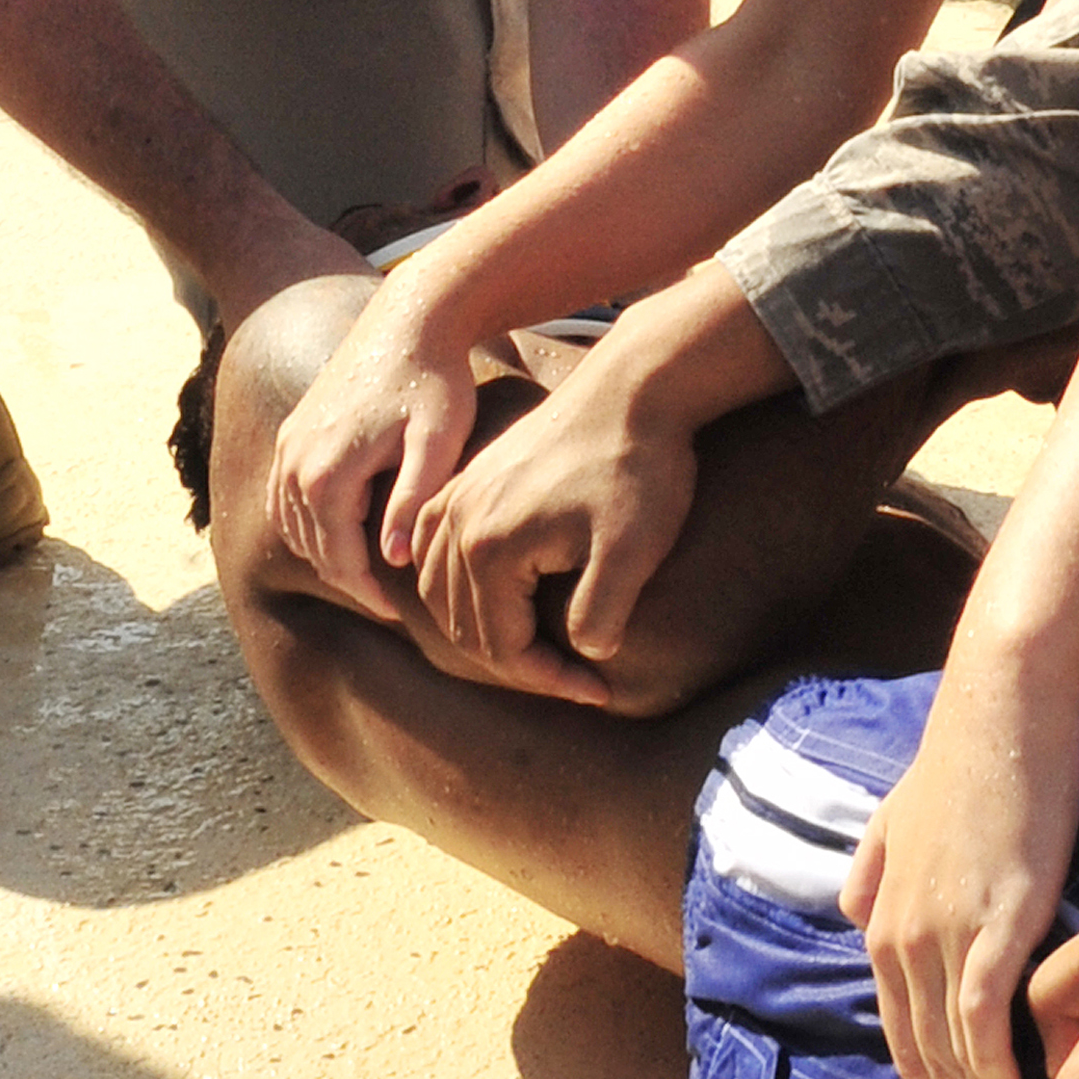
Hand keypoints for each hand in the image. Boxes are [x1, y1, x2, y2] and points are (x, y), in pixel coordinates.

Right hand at [268, 285, 479, 611]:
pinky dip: (305, 522)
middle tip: (386, 602)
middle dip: (346, 577)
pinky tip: (340, 531)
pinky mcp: (292, 429)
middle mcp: (294, 460)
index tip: (398, 613)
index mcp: (327, 472)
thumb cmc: (435, 381)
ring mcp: (288, 443)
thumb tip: (391, 558)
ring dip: (324, 551)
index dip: (366, 593)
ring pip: (291, 523)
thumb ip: (411, 502)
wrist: (412, 318)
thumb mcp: (437, 444)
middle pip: (311, 545)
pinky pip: (283, 494)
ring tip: (367, 572)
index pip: (338, 558)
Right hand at [408, 352, 700, 700]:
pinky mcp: (469, 478)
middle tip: (577, 678)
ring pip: (442, 592)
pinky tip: (504, 598)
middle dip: (520, 662)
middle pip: (465, 626)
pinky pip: (440, 551)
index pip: (502, 647)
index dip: (550, 679)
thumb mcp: (631, 552)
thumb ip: (600, 614)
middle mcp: (456, 523)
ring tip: (542, 650)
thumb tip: (585, 654)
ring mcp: (456, 496)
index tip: (599, 690)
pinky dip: (462, 587)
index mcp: (487, 548)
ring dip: (487, 628)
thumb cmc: (638, 469)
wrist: (638, 388)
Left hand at [843, 667, 1078, 1078]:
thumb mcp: (897, 820)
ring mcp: (943, 933)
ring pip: (954, 1052)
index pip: (900, 1038)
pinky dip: (996, 1067)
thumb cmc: (965, 764)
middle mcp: (900, 940)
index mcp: (882, 926)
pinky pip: (983, 1016)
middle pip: (923, 1061)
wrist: (1001, 711)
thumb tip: (857, 911)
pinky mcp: (993, 921)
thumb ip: (873, 871)